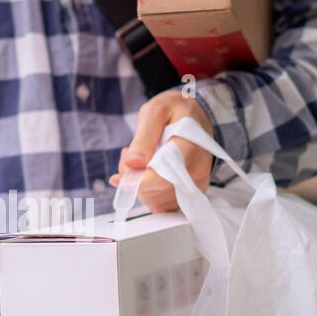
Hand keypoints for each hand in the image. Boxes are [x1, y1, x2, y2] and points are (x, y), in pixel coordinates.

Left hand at [110, 91, 214, 212]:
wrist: (198, 117)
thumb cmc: (175, 112)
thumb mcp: (155, 112)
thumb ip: (143, 137)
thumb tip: (132, 163)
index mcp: (190, 148)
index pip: (165, 175)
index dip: (139, 181)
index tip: (118, 178)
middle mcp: (197, 171)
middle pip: (155, 190)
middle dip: (134, 176)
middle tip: (130, 153)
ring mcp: (194, 186)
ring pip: (154, 199)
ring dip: (138, 183)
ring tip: (142, 158)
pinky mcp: (188, 195)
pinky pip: (159, 204)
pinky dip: (146, 191)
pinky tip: (148, 172)